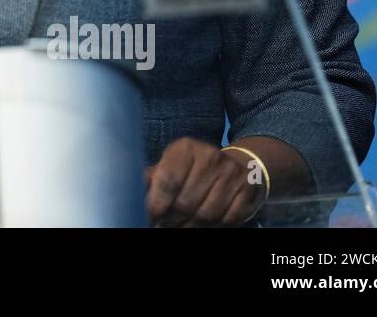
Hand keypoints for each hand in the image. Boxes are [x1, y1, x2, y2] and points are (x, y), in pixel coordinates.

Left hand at [145, 137, 267, 226]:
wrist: (240, 166)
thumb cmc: (195, 169)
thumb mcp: (172, 165)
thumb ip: (153, 177)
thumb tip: (129, 189)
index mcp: (185, 148)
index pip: (168, 180)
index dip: (157, 204)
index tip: (150, 217)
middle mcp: (210, 157)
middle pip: (186, 202)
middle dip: (172, 219)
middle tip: (165, 224)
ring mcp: (231, 174)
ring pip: (206, 214)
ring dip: (190, 226)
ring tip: (181, 226)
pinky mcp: (247, 190)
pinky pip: (227, 219)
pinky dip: (213, 227)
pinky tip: (203, 224)